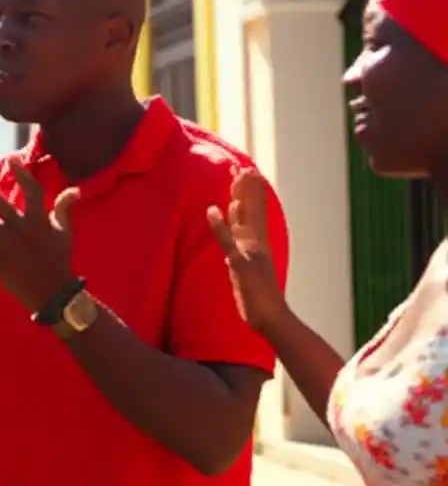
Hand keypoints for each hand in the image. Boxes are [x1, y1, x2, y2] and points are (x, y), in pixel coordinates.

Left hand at [0, 158, 79, 312]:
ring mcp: (7, 243)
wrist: (53, 293)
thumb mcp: (65, 232)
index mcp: (39, 220)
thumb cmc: (59, 260)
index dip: (23, 173)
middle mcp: (21, 228)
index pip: (31, 190)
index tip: (12, 159)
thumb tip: (74, 190)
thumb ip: (64, 209)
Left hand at [207, 169, 286, 334]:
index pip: (258, 213)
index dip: (254, 193)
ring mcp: (250, 253)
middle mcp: (257, 245)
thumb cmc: (260, 298)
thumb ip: (241, 257)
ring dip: (241, 196)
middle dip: (248, 188)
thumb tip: (231, 248)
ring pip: (245, 219)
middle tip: (245, 166)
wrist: (271, 318)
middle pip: (253, 210)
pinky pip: (228, 242)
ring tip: (239, 174)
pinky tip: (212, 210)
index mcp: (260, 245)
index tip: (250, 173)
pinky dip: (220, 226)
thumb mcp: (249, 274)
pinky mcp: (241, 265)